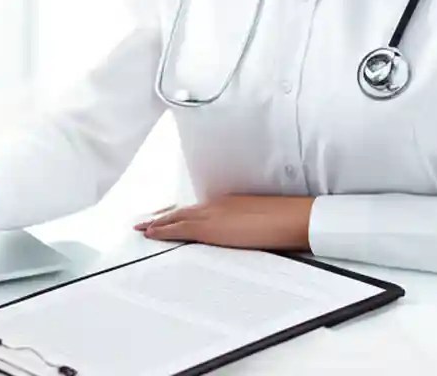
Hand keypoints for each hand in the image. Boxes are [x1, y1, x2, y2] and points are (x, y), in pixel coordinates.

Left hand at [134, 196, 315, 251]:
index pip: (197, 209)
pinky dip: (164, 230)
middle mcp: (217, 205)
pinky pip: (180, 228)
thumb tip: (243, 233)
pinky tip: (152, 234)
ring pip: (177, 217)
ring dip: (158, 223)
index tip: (166, 215)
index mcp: (229, 204)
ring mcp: (213, 214)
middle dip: (163, 216)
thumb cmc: (285, 220)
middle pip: (183, 210)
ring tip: (141, 228)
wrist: (295, 217)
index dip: (179, 213)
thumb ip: (247, 225)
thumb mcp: (261, 221)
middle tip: (144, 221)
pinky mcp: (212, 227)